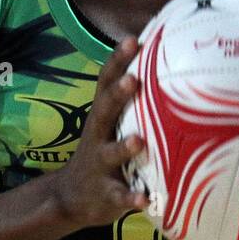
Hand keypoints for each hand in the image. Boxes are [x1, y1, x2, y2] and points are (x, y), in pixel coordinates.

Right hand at [50, 35, 149, 230]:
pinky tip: (145, 199)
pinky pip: (119, 196)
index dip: (117, 61)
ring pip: (110, 153)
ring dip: (123, 147)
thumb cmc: (103, 151)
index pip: (106, 83)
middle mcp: (97, 136)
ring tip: (139, 141)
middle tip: (133, 78)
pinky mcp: (105, 193)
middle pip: (105, 110)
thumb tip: (168, 68)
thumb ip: (131, 103)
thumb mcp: (110, 125)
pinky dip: (131, 198)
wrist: (71, 198)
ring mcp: (100, 165)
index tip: (134, 40)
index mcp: (102, 117)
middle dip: (117, 94)